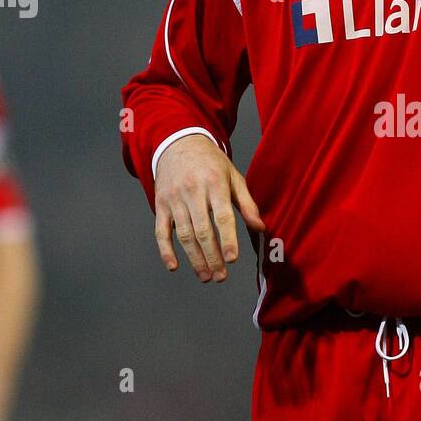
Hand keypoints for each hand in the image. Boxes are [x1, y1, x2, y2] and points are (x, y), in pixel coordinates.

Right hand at [153, 134, 264, 282]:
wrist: (178, 143)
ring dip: (194, 258)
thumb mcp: (233, 177)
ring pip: (183, 234)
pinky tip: (174, 266)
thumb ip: (247, 204)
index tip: (232, 259)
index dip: (228, 239)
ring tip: (206, 276)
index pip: (222, 216)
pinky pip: (161, 231)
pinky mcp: (160, 204)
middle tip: (220, 276)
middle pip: (202, 230)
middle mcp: (193, 192)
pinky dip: (165, 250)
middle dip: (212, 257)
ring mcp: (174, 199)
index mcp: (215, 184)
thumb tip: (260, 228)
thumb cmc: (211, 164)